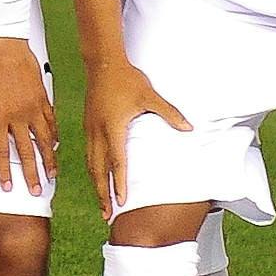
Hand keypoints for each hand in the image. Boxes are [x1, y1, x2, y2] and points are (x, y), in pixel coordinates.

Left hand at [0, 37, 58, 197]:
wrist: (4, 44)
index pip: (2, 151)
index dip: (5, 171)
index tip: (8, 187)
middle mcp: (18, 116)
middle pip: (27, 151)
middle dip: (31, 174)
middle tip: (36, 192)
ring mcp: (33, 107)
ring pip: (44, 139)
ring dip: (48, 159)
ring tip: (52, 175)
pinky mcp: (43, 97)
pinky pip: (51, 121)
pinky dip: (54, 135)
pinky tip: (55, 145)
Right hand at [82, 61, 190, 218]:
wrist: (102, 63)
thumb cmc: (126, 79)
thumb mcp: (150, 96)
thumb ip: (169, 113)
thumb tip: (188, 128)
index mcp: (113, 128)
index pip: (117, 163)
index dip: (119, 184)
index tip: (121, 202)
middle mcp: (98, 133)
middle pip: (98, 170)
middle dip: (102, 193)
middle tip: (106, 213)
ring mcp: (90, 129)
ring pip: (90, 164)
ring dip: (95, 184)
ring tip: (100, 200)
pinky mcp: (88, 125)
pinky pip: (88, 153)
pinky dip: (91, 169)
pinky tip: (95, 175)